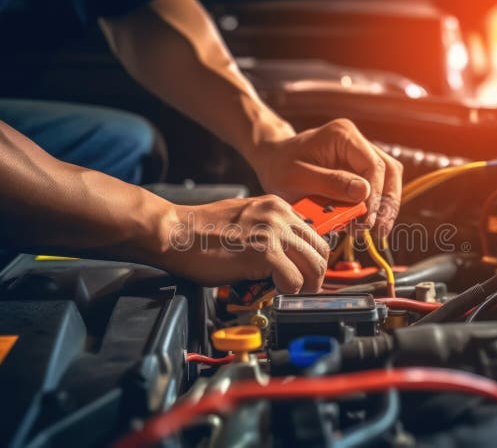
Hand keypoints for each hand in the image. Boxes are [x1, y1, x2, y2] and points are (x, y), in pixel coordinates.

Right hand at [158, 195, 329, 292]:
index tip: (305, 272)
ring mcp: (273, 232)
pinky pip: (294, 281)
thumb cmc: (201, 231)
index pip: (314, 234)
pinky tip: (273, 290)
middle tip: (303, 287)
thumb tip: (286, 255)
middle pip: (321, 250)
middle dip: (316, 274)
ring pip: (315, 266)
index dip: (312, 259)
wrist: (175, 232)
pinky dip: (287, 291)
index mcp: (276, 206)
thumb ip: (269, 232)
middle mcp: (279, 215)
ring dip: (306, 286)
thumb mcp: (245, 219)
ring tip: (290, 291)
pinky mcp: (264, 252)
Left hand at [249, 119, 402, 235]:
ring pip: (389, 179)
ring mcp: (361, 155)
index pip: (373, 165)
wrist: (273, 162)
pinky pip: (379, 188)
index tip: (367, 219)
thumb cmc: (281, 167)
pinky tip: (366, 224)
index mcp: (343, 135)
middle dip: (387, 203)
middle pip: (389, 171)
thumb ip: (330, 183)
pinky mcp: (361, 170)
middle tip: (378, 230)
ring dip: (386, 207)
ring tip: (376, 231)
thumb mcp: (297, 177)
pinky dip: (376, 207)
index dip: (375, 195)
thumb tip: (365, 192)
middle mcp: (357, 142)